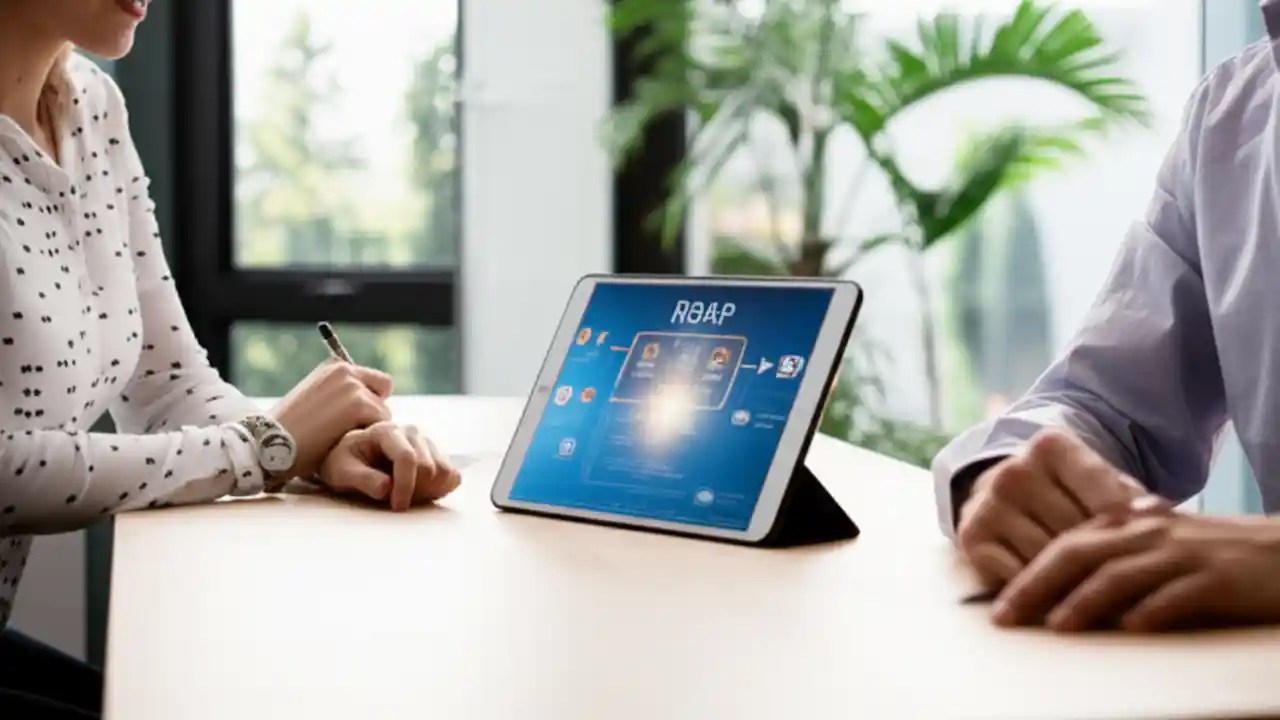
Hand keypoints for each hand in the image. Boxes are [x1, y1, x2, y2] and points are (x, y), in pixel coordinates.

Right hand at [269, 359, 393, 478]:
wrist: (267, 442)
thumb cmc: (288, 431)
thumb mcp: (312, 402)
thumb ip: (338, 396)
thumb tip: (367, 401)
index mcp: (334, 368)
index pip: (373, 380)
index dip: (368, 400)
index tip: (353, 419)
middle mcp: (345, 370)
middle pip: (382, 392)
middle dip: (372, 413)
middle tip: (348, 432)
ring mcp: (354, 386)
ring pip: (382, 412)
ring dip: (368, 428)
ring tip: (341, 439)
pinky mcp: (360, 404)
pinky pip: (381, 425)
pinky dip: (367, 438)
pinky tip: (344, 444)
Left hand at [319, 422, 460, 510]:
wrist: (352, 458)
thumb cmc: (344, 464)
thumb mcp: (341, 472)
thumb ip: (362, 478)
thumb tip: (386, 487)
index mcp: (386, 431)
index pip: (407, 457)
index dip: (405, 486)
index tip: (397, 507)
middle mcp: (411, 431)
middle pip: (428, 467)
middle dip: (414, 491)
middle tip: (395, 503)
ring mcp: (427, 441)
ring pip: (444, 471)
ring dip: (428, 491)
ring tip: (405, 496)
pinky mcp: (437, 454)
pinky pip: (452, 475)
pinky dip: (440, 489)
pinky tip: (419, 493)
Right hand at [958, 430, 1145, 588]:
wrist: (1008, 494)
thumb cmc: (1067, 493)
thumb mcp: (1099, 483)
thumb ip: (1128, 498)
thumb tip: (1156, 517)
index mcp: (1052, 447)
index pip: (1107, 499)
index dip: (1134, 535)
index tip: (1154, 560)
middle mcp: (1014, 471)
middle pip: (1077, 533)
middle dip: (1104, 561)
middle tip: (1128, 585)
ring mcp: (988, 504)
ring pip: (1048, 559)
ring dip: (1074, 582)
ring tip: (1096, 594)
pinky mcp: (971, 537)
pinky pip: (1017, 577)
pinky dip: (1040, 592)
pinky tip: (1058, 597)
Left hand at [992, 510, 1279, 631]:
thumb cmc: (1214, 556)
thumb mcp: (1158, 549)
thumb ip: (1116, 561)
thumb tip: (1062, 597)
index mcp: (1128, 523)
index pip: (1065, 546)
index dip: (1027, 573)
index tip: (999, 605)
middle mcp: (1147, 532)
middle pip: (1078, 555)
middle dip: (1036, 586)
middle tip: (1007, 616)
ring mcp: (1181, 554)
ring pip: (1119, 574)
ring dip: (1083, 601)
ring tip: (1056, 626)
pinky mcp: (1216, 577)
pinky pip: (1176, 594)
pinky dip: (1150, 610)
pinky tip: (1131, 627)